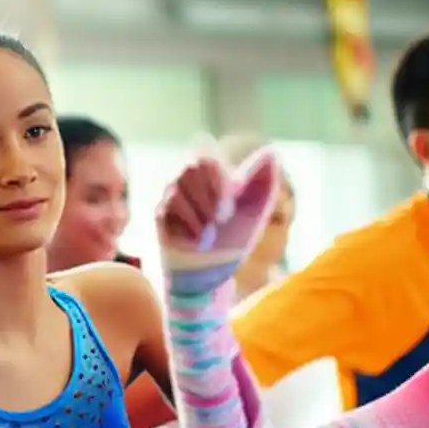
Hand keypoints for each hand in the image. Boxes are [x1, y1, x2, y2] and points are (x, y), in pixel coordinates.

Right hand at [156, 146, 279, 295]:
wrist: (211, 276)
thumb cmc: (232, 243)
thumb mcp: (255, 212)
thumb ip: (262, 182)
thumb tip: (270, 151)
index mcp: (211, 175)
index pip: (204, 152)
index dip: (216, 174)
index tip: (231, 198)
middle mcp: (188, 181)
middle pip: (191, 165)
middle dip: (211, 193)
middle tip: (222, 219)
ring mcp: (171, 196)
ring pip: (178, 185)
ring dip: (201, 210)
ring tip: (210, 233)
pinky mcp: (159, 214)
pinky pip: (169, 204)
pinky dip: (190, 222)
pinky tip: (198, 239)